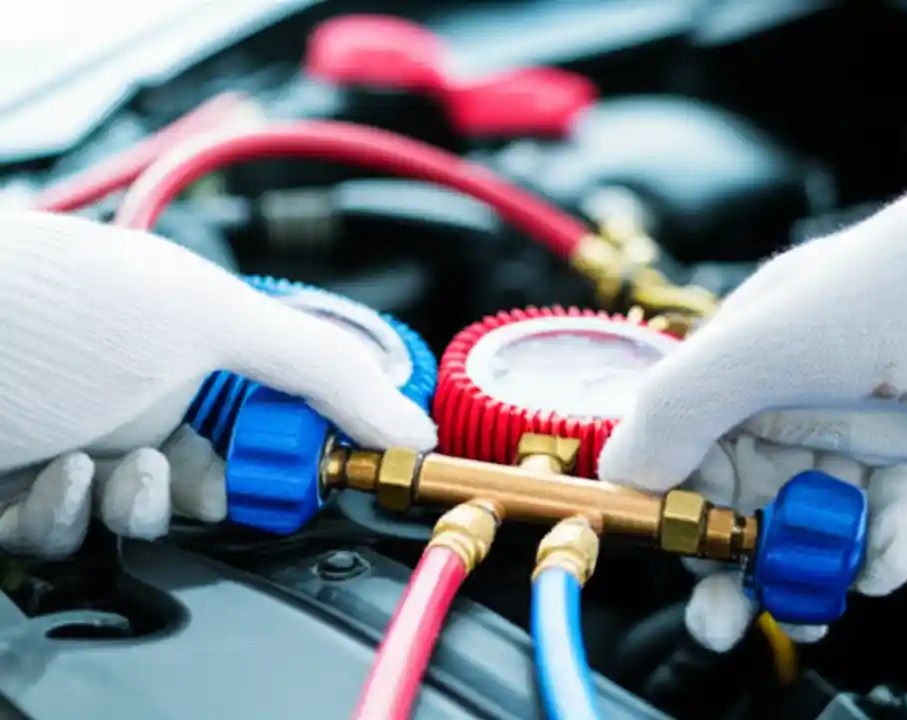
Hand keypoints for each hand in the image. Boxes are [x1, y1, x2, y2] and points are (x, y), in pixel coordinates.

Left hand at [0, 211, 435, 555]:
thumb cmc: (49, 300)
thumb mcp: (212, 318)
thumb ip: (323, 370)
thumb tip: (414, 420)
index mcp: (190, 344)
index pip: (271, 414)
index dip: (291, 450)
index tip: (308, 467)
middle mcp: (132, 390)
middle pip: (208, 476)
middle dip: (208, 486)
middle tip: (198, 469)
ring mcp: (71, 438)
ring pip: (136, 513)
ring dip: (137, 500)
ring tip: (123, 463)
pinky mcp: (14, 491)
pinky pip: (62, 533)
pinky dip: (69, 515)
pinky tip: (61, 474)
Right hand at [599, 108, 906, 647]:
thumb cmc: (893, 296)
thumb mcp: (764, 344)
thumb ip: (681, 405)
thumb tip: (620, 470)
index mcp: (737, 361)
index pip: (683, 448)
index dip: (679, 509)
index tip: (689, 558)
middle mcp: (785, 394)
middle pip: (740, 495)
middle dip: (731, 562)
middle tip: (726, 619)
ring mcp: (848, 423)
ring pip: (808, 516)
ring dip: (805, 569)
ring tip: (814, 610)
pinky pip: (880, 515)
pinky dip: (878, 549)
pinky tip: (881, 566)